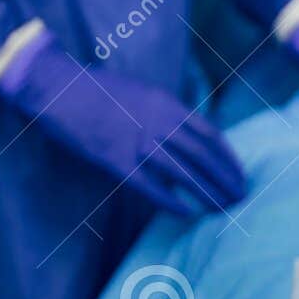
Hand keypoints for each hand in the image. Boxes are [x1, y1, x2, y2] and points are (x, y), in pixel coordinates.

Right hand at [0, 37, 245, 215]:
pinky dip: (169, 200)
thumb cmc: (98, 90)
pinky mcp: (114, 159)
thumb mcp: (143, 93)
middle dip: (225, 179)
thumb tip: (190, 136)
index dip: (228, 158)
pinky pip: (148, 185)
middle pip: (202, 155)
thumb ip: (167, 114)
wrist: (57, 85)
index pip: (210, 134)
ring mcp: (135, 140)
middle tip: (241, 197)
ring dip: (206, 192)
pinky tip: (185, 213)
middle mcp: (157, 122)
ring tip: (222, 209)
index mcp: (166, 104)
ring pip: (182, 172)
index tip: (240, 174)